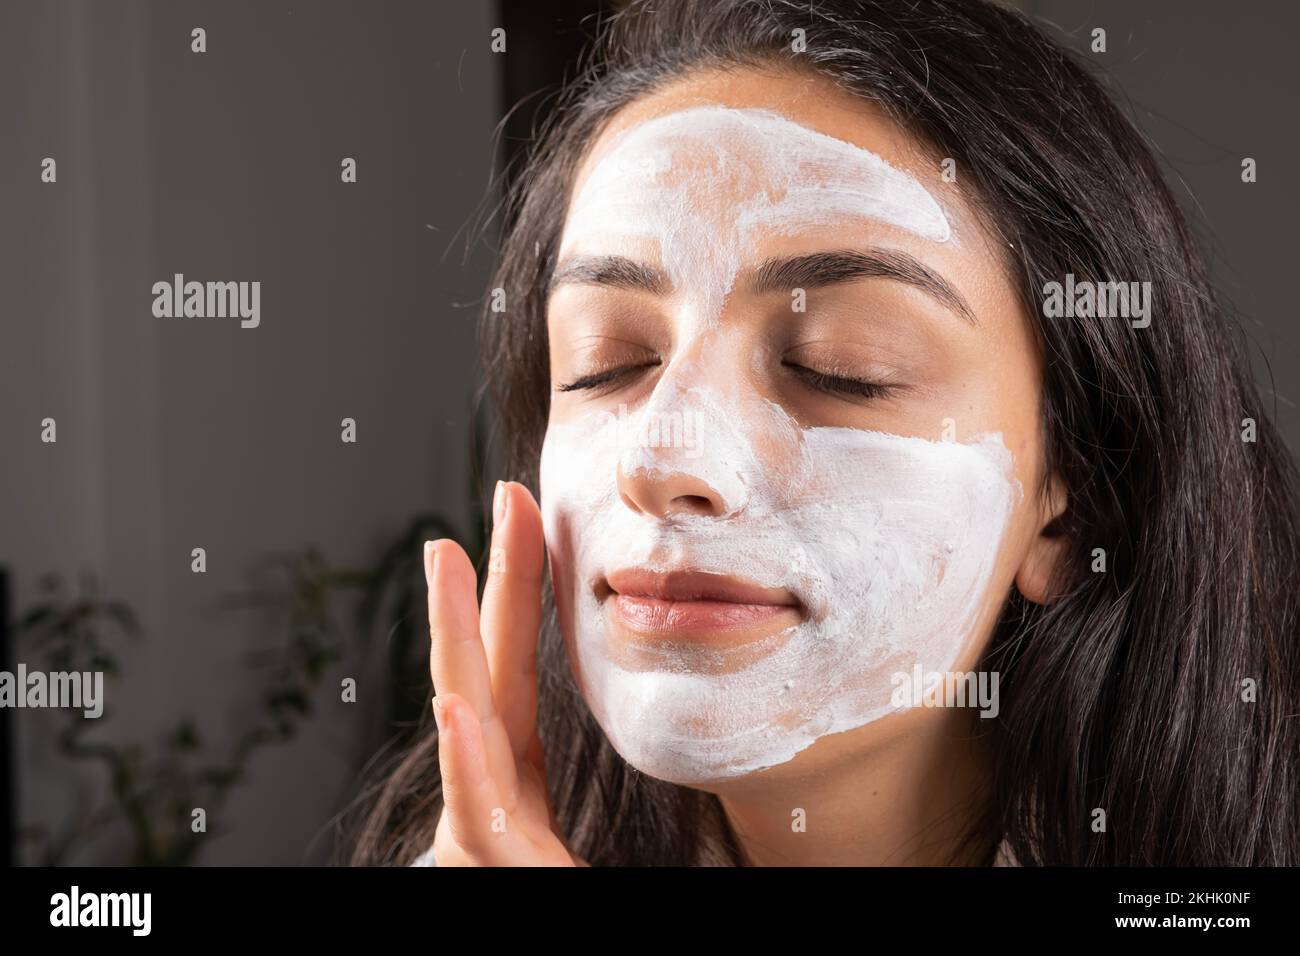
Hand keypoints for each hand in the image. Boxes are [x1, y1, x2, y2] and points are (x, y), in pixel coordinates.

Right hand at [424, 480, 585, 865]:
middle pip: (488, 668)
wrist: (534, 939)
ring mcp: (481, 826)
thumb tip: (612, 710)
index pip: (516, 665)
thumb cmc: (541, 889)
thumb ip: (563, 785)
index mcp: (515, 774)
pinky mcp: (493, 865)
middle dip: (489, 581)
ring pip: (467, 722)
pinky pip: (478, 814)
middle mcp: (488, 788)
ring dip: (456, 638)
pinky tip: (453, 706)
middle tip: (501, 497)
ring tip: (446, 558)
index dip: (520, 589)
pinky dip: (463, 761)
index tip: (529, 516)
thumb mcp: (562, 835)